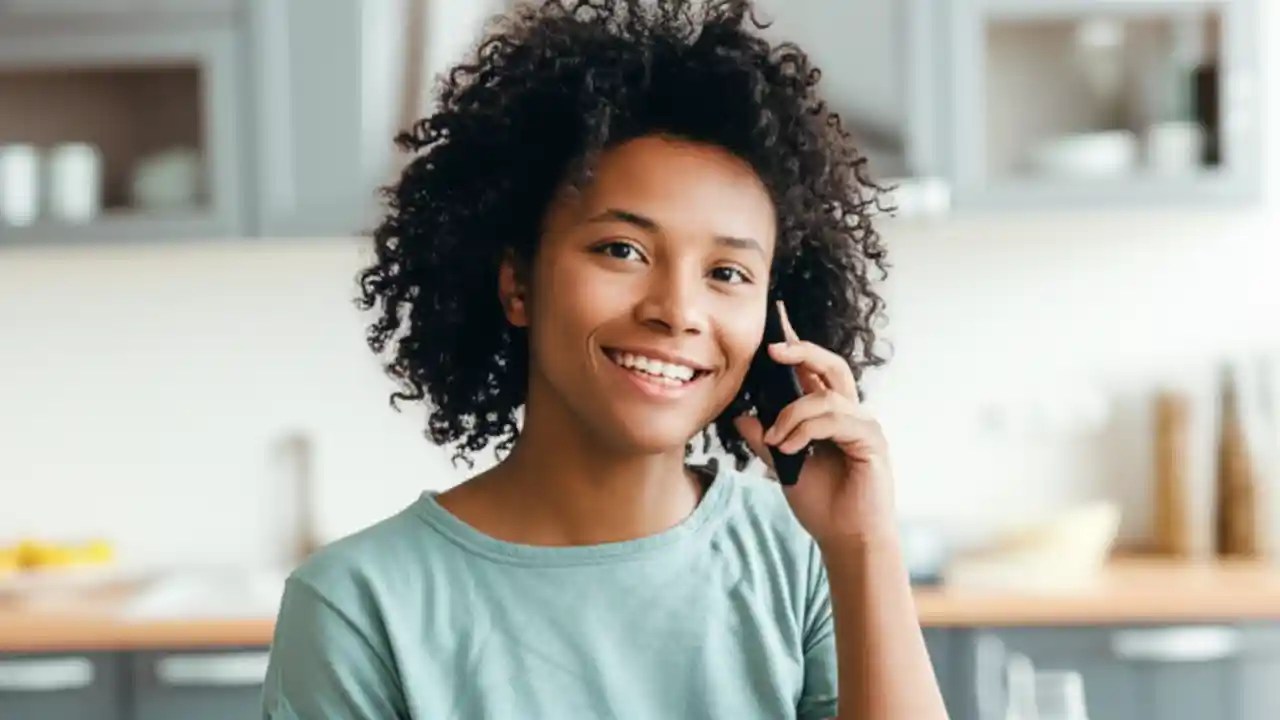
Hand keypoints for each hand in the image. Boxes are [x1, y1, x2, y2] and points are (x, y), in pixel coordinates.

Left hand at [734, 302, 897, 547]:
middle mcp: (849, 413)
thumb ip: (766, 440)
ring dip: (792, 416)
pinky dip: (807, 430)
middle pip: (830, 364)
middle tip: (773, 348)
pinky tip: (791, 450)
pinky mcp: (871, 440)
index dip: (796, 346)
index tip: (777, 321)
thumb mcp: (783, 467)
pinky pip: (834, 419)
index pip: (813, 371)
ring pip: (825, 396)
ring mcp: (863, 424)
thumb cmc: (822, 504)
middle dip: (801, 351)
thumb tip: (741, 416)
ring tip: (776, 442)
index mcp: (829, 414)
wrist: (845, 538)